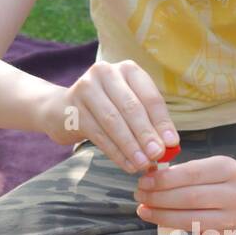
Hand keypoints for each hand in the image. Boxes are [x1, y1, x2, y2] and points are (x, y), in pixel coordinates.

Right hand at [43, 59, 178, 170]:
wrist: (63, 109)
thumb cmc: (107, 108)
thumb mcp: (130, 107)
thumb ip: (150, 122)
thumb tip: (171, 145)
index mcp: (128, 69)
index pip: (150, 97)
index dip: (162, 122)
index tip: (172, 143)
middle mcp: (106, 73)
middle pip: (131, 108)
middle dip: (146, 134)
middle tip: (158, 155)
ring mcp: (86, 88)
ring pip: (113, 122)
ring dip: (131, 146)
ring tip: (143, 164)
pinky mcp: (73, 108)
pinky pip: (98, 134)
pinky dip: (115, 153)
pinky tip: (127, 165)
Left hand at [135, 155, 235, 234]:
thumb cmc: (225, 178)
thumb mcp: (211, 164)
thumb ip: (184, 171)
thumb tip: (149, 179)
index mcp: (227, 170)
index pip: (190, 174)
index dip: (163, 179)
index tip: (144, 181)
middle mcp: (233, 196)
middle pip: (188, 199)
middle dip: (158, 198)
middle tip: (139, 196)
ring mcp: (230, 220)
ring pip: (189, 222)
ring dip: (161, 217)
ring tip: (144, 210)